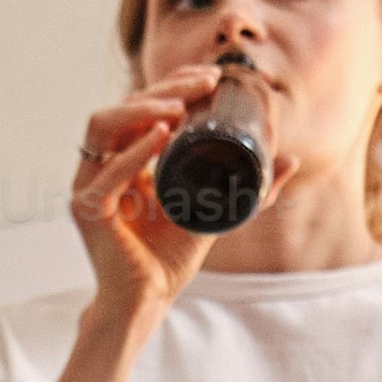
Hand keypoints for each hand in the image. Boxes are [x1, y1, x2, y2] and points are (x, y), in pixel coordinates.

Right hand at [70, 65, 228, 316]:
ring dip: (142, 107)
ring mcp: (91, 187)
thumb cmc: (169, 260)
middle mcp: (102, 169)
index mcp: (124, 163)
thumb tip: (291, 161)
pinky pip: (109, 171)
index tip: (211, 79)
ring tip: (181, 104)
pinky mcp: (90, 210)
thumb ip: (248, 188)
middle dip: (164, 87)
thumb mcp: (215, 211)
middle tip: (205, 82)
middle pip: (123, 108)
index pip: (140, 110)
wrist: (147, 302)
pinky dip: (135, 150)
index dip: (172, 86)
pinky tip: (161, 134)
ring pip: (104, 126)